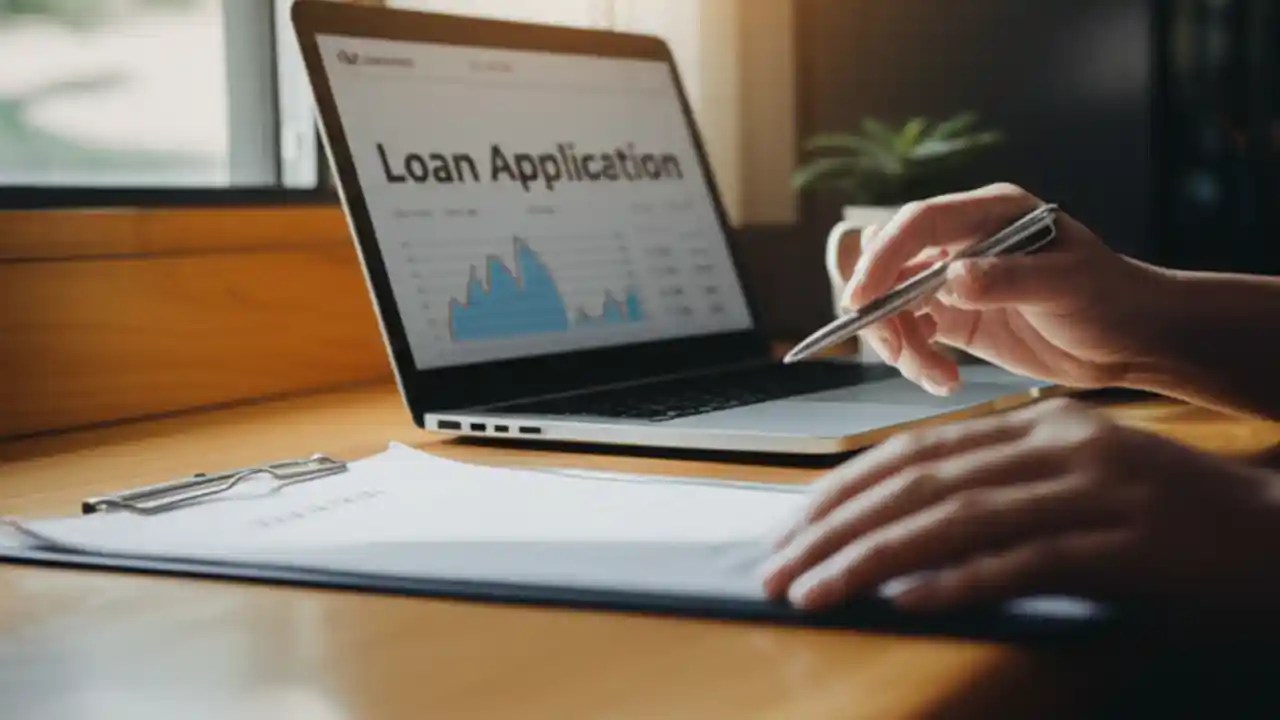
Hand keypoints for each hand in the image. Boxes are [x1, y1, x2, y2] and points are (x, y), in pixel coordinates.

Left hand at [761, 400, 1279, 619]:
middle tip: (778, 569)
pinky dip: (961, 579)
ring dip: (871, 558)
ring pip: (955, 520)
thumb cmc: (1169, 519)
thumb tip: (909, 538)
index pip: (913, 453)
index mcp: (1038, 428)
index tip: (791, 529)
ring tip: (813, 592)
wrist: (1278, 534)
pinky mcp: (1125, 544)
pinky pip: (1026, 560)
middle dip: (835, 527)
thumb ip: (999, 492)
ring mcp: (1091, 492)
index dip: (842, 490)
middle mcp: (1056, 448)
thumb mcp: (1076, 484)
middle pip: (918, 484)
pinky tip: (907, 599)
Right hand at [832, 183, 1167, 395]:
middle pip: (889, 262)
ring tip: (936, 376)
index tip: (862, 298)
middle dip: (881, 307)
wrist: (1131, 340)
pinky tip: (943, 379)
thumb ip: (1010, 279)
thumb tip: (951, 279)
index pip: (918, 222)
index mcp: (990, 213)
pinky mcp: (955, 318)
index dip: (883, 256)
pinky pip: (911, 334)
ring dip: (900, 344)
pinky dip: (914, 360)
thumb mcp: (1066, 285)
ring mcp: (954, 280)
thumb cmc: (1110, 300)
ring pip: (893, 304)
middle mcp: (963, 241)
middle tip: (899, 348)